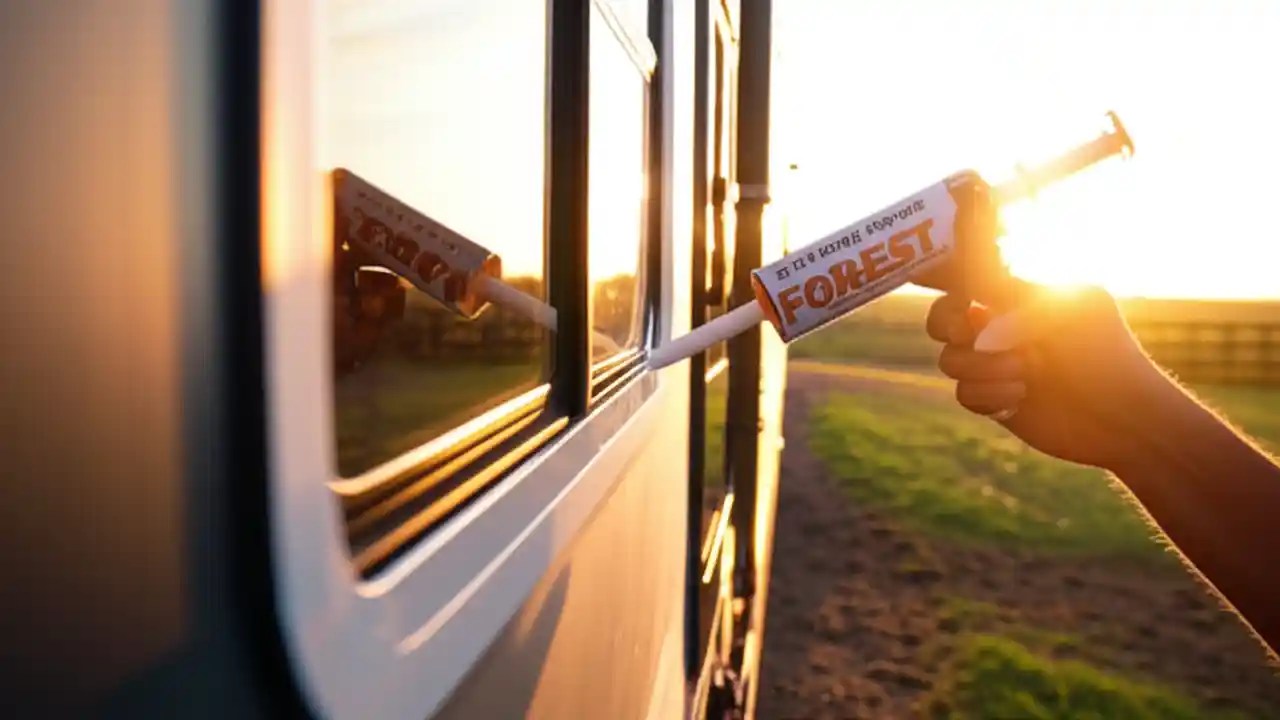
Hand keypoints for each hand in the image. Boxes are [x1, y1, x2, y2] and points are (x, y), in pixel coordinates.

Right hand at [926, 283, 1162, 471]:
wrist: (1127, 418)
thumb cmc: (1107, 357)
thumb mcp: (1068, 312)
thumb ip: (1014, 302)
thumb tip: (974, 324)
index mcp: (1021, 299)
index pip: (970, 278)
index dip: (950, 282)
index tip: (955, 293)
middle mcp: (1003, 330)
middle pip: (943, 317)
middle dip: (948, 323)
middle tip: (969, 333)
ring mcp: (997, 366)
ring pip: (950, 359)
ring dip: (982, 366)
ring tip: (1025, 374)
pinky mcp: (995, 401)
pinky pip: (963, 394)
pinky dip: (987, 395)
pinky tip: (1020, 398)